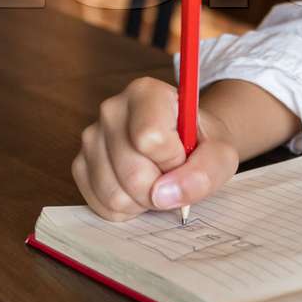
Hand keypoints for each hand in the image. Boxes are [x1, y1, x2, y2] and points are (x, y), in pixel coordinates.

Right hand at [71, 76, 240, 220]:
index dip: (173, 160)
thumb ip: (206, 171)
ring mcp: (90, 138)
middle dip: (161, 189)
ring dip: (144, 202)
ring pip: (114, 194)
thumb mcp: (221, 153)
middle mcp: (111, 109)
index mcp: (146, 92)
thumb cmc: (202, 144)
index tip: (184, 154)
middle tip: (173, 175)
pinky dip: (127, 208)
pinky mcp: (80, 165)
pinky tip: (139, 190)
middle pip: (132, 173)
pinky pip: (101, 205)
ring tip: (157, 181)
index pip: (150, 138)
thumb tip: (165, 195)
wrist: (185, 145)